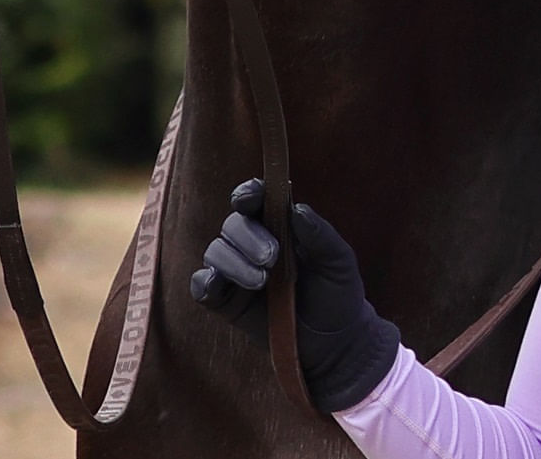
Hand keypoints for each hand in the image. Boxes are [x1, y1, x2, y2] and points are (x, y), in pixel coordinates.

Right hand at [189, 177, 402, 412]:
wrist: (336, 347)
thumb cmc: (339, 296)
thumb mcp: (339, 263)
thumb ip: (320, 234)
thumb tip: (297, 209)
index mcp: (279, 227)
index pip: (255, 200)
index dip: (247, 194)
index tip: (248, 199)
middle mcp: (253, 245)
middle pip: (232, 225)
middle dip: (248, 236)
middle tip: (272, 257)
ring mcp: (237, 274)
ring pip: (215, 252)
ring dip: (234, 262)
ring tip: (262, 282)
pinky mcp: (226, 303)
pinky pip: (202, 286)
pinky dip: (204, 282)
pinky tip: (217, 285)